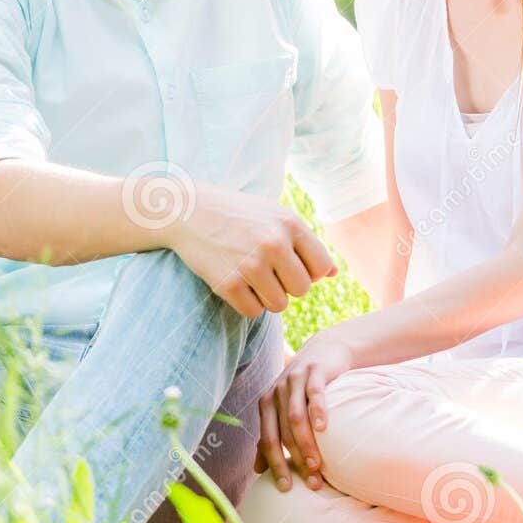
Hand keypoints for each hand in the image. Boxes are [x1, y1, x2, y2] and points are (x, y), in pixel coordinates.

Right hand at [167, 182, 336, 317]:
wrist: (188, 210)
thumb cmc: (238, 214)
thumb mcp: (275, 216)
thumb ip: (305, 243)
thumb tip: (334, 275)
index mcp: (290, 224)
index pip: (322, 267)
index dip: (308, 271)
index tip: (290, 264)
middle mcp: (274, 243)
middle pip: (302, 290)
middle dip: (288, 286)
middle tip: (267, 271)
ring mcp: (250, 264)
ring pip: (279, 304)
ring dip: (267, 297)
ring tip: (250, 276)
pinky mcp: (228, 284)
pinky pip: (253, 312)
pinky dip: (246, 304)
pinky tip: (235, 282)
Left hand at [253, 331, 354, 491]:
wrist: (324, 351)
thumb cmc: (303, 387)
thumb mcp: (283, 409)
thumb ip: (270, 436)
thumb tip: (256, 469)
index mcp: (267, 404)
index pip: (267, 440)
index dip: (275, 465)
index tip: (286, 489)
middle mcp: (277, 392)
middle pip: (282, 432)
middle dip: (295, 460)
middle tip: (311, 483)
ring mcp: (295, 380)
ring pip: (296, 417)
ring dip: (306, 443)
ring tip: (317, 466)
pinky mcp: (315, 371)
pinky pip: (315, 393)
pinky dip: (317, 411)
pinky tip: (323, 428)